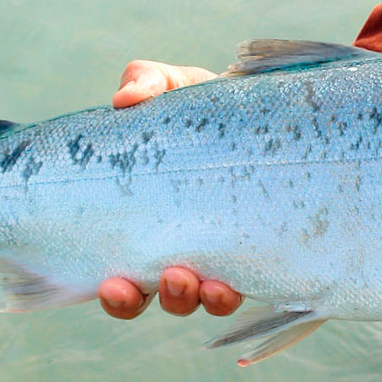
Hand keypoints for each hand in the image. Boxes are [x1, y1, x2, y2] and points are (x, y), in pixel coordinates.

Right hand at [99, 60, 243, 319]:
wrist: (268, 111)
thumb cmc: (207, 106)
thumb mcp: (173, 87)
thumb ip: (145, 83)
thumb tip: (124, 99)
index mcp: (151, 223)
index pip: (123, 274)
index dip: (115, 293)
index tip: (112, 283)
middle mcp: (183, 248)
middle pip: (164, 296)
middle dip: (166, 297)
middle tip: (172, 279)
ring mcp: (224, 253)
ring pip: (205, 299)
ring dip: (202, 299)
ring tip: (209, 286)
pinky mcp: (262, 250)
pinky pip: (250, 284)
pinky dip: (238, 289)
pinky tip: (236, 283)